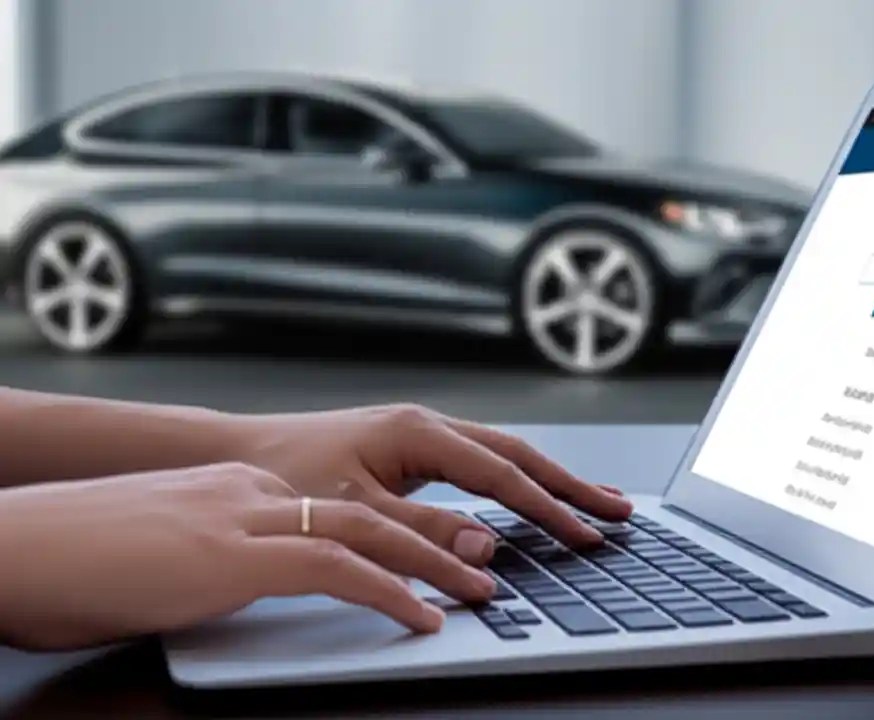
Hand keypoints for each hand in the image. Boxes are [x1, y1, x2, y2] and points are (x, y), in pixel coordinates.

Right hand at [0, 462, 495, 650]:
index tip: (442, 557)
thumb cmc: (68, 560)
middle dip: (441, 540)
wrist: (10, 546)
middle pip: (372, 511)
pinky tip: (421, 619)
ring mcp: (241, 517)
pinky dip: (389, 592)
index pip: (340, 509)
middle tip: (489, 568)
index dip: (402, 535)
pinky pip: (335, 568)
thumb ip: (214, 562)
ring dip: (434, 566)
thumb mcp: (161, 557)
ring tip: (479, 595)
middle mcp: (250, 492)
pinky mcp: (230, 554)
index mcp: (236, 489)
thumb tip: (237, 583)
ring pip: (368, 531)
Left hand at [229, 405, 632, 559]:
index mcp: (419, 433)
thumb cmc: (284, 478)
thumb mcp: (353, 512)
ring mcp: (419, 434)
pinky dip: (514, 481)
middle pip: (518, 455)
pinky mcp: (408, 448)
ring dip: (548, 480)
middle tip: (619, 511)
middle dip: (570, 485)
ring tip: (593, 501)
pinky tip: (528, 494)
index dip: (549, 508)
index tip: (587, 535)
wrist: (234, 454)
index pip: (504, 475)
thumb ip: (422, 532)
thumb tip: (488, 546)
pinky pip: (479, 463)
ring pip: (501, 455)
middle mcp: (427, 425)